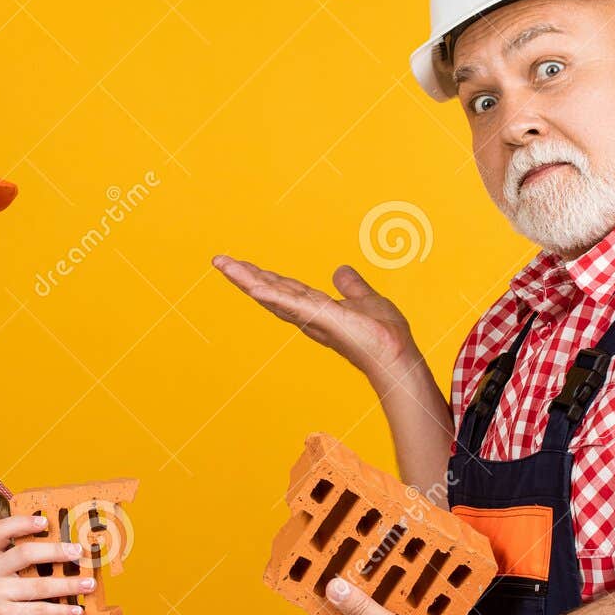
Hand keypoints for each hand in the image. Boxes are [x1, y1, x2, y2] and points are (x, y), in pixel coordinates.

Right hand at [0, 515, 93, 614]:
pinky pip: (40, 610)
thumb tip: (45, 549)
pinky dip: (61, 611)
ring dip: (69, 584)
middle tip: (79, 552)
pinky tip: (77, 612)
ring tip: (89, 584)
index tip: (46, 521)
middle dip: (57, 551)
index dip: (24, 522)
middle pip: (27, 553)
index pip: (1, 530)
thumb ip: (5, 563)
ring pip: (40, 585)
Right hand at [211, 256, 421, 386]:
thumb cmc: (384, 334)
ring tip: (224, 265)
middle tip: (219, 260)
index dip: (262, 276)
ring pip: (274, 294)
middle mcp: (307, 315)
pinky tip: (253, 287)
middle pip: (270, 290)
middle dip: (244, 276)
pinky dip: (272, 295)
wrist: (396, 354)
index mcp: (314, 309)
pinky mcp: (322, 318)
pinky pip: (293, 305)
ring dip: (247, 279)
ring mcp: (312, 317)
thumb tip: (341, 270)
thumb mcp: (365, 299)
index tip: (240, 264)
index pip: (284, 289)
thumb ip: (351, 286)